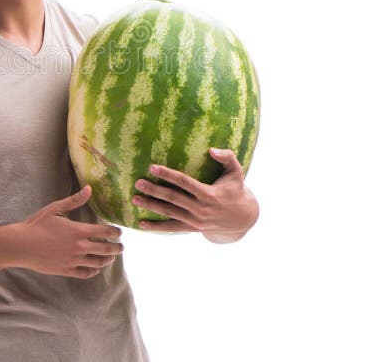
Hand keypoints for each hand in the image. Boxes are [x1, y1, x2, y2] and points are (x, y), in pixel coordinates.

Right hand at [16, 186, 123, 277]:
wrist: (21, 245)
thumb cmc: (37, 225)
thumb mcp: (56, 208)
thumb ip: (75, 200)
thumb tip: (89, 188)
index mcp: (79, 230)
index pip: (106, 232)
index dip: (115, 232)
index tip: (119, 232)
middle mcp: (80, 247)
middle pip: (106, 249)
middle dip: (116, 248)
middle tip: (121, 247)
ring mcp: (74, 260)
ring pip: (98, 262)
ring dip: (108, 260)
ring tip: (111, 258)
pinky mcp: (66, 270)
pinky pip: (86, 273)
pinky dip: (94, 271)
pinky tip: (95, 268)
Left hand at [133, 148, 258, 242]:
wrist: (241, 219)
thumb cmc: (235, 190)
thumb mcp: (236, 172)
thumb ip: (227, 157)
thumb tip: (212, 149)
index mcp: (209, 194)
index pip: (184, 182)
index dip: (168, 174)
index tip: (152, 167)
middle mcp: (201, 209)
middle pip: (173, 198)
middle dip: (154, 190)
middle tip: (138, 183)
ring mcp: (195, 221)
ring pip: (169, 213)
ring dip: (151, 206)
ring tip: (135, 199)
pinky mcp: (192, 228)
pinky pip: (171, 228)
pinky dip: (156, 227)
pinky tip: (142, 223)